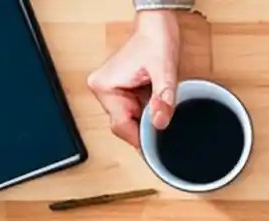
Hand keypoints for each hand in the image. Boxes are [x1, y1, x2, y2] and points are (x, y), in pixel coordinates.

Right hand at [87, 10, 181, 147]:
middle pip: (125, 125)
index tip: (157, 147)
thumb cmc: (156, 40)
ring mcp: (112, 92)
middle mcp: (104, 90)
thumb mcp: (164, 71)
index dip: (140, 138)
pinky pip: (134, 112)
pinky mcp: (121, 92)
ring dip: (147, 119)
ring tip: (160, 105)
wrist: (158, 25)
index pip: (120, 125)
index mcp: (105, 86)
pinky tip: (157, 104)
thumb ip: (163, 98)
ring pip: (131, 120)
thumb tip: (160, 122)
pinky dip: (147, 113)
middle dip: (145, 127)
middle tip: (163, 122)